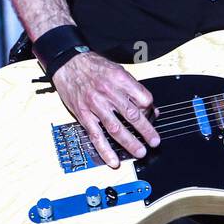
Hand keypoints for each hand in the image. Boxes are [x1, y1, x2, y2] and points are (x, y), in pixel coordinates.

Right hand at [52, 52, 156, 167]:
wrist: (68, 63)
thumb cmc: (94, 66)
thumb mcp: (118, 70)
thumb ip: (134, 89)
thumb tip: (150, 108)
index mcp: (120, 79)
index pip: (143, 98)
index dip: (150, 109)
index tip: (152, 115)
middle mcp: (108, 92)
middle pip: (132, 115)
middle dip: (146, 130)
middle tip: (154, 141)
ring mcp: (95, 105)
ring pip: (115, 128)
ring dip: (130, 143)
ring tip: (140, 152)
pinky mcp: (83, 115)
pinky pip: (96, 135)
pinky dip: (105, 150)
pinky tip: (113, 160)